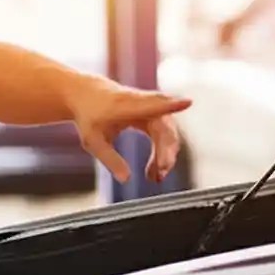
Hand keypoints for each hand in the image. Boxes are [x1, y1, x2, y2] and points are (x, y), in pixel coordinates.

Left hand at [66, 78, 191, 182]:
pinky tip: (154, 170)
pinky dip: (162, 151)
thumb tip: (126, 179)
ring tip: (155, 178)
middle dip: (165, 151)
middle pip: (163, 126)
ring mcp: (150, 107)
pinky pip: (163, 133)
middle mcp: (142, 103)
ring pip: (167, 131)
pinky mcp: (152, 113)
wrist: (86, 95)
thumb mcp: (92, 141)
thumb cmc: (88, 116)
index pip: (151, 105)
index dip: (169, 104)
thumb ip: (110, 159)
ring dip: (165, 155)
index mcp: (125, 105)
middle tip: (159, 175)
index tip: (187, 102)